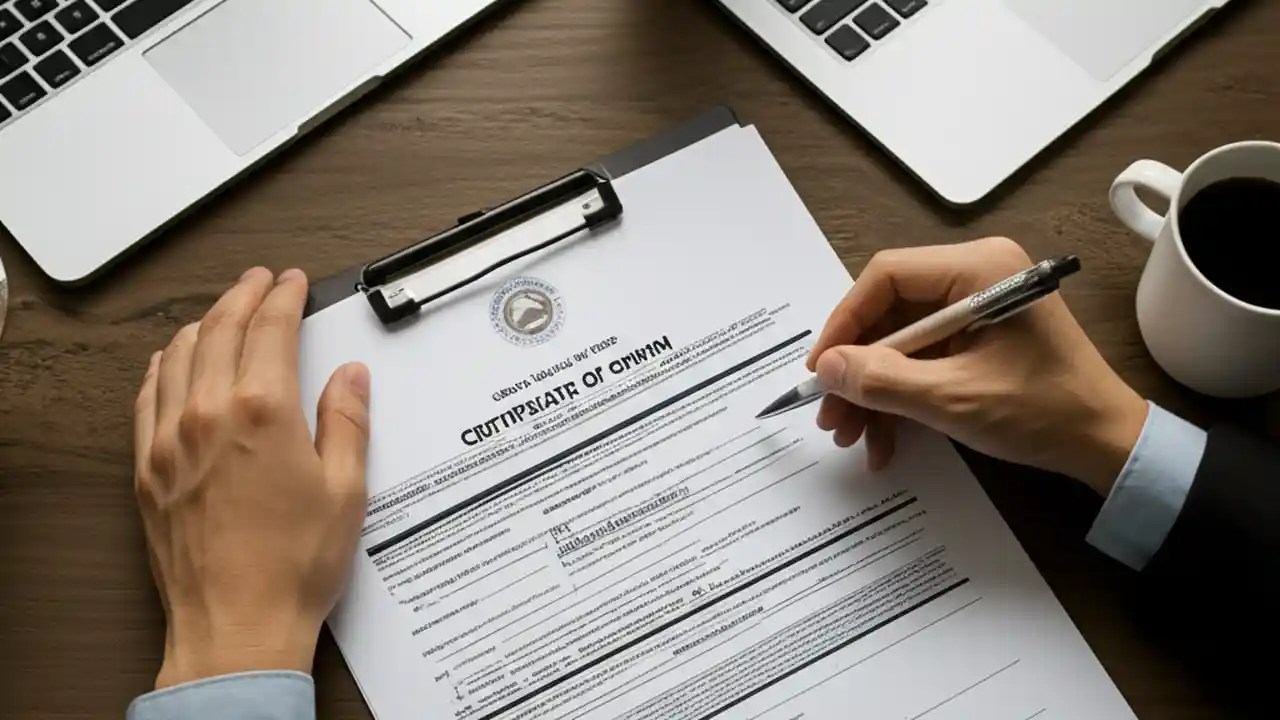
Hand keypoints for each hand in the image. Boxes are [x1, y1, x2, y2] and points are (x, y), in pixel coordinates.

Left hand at [134, 268, 371, 688]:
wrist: (237, 624)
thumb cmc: (293, 565)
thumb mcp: (346, 489)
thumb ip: (347, 421)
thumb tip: (350, 377)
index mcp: (263, 412)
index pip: (271, 330)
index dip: (285, 297)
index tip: (294, 283)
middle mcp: (209, 415)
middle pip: (223, 330)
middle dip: (244, 296)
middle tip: (261, 281)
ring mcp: (170, 439)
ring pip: (181, 355)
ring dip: (206, 321)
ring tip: (224, 310)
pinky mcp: (147, 468)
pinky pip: (147, 396)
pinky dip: (164, 364)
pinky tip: (174, 360)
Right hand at [807, 238, 1147, 495]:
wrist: (1109, 444)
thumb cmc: (1043, 412)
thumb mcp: (954, 400)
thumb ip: (883, 381)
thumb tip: (826, 368)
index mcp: (979, 269)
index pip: (886, 276)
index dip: (845, 322)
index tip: (821, 369)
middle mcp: (977, 275)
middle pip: (890, 311)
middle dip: (857, 368)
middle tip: (830, 414)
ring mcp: (978, 307)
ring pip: (901, 341)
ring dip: (873, 389)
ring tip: (851, 435)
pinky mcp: (979, 336)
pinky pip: (924, 358)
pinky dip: (901, 396)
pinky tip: (885, 440)